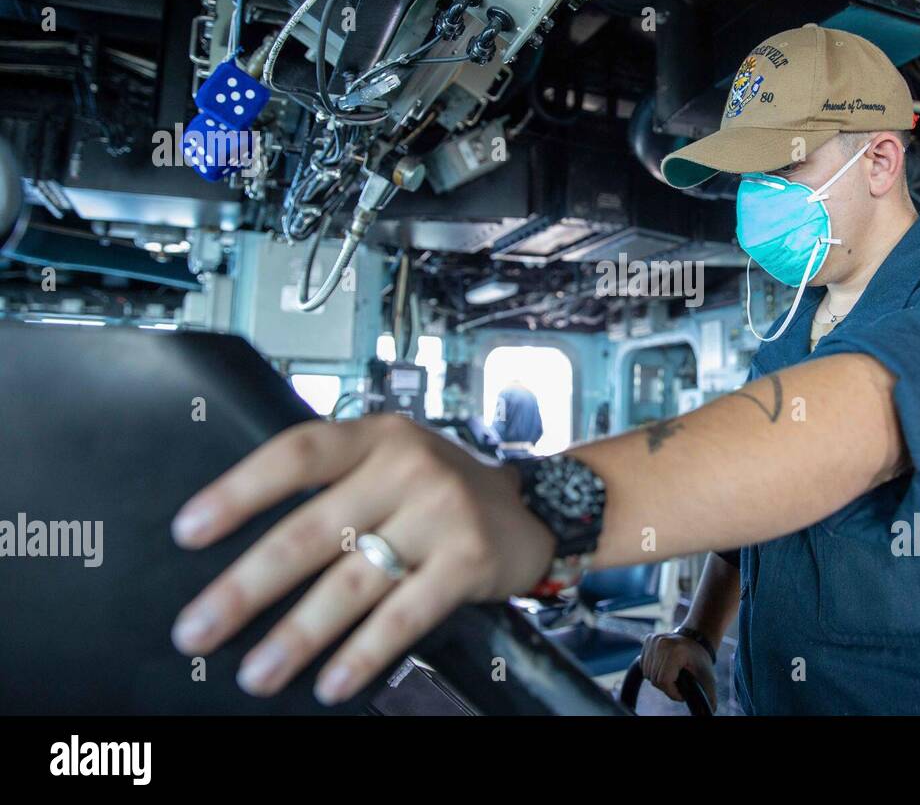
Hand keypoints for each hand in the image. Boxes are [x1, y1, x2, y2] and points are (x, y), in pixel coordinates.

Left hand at [169, 414, 555, 704]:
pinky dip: (363, 653)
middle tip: (199, 628)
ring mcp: (441, 514)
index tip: (189, 531)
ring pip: (352, 583)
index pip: (297, 455)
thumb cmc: (440, 487)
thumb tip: (243, 548)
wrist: (531, 508)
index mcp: (375, 437)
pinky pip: (404, 616)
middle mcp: (407, 469)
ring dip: (298, 635)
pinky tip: (332, 679)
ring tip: (259, 672)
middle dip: (246, 588)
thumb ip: (332, 485)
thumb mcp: (389, 460)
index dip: (239, 491)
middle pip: (311, 531)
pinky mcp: (468, 562)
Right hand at [639, 631, 716, 709]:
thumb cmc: (702, 661)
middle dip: (667, 686)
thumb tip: (711, 711)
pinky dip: (653, 670)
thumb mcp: (708, 678)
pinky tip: (665, 666)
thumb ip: (708, 697)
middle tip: (679, 683)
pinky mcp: (648, 640)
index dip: (672, 691)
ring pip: (647, 673)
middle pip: (654, 678)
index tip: (682, 691)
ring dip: (659, 678)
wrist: (697, 639)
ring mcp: (654, 640)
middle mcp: (662, 643)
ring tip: (673, 674)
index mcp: (676, 651)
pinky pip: (644, 665)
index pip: (663, 680)